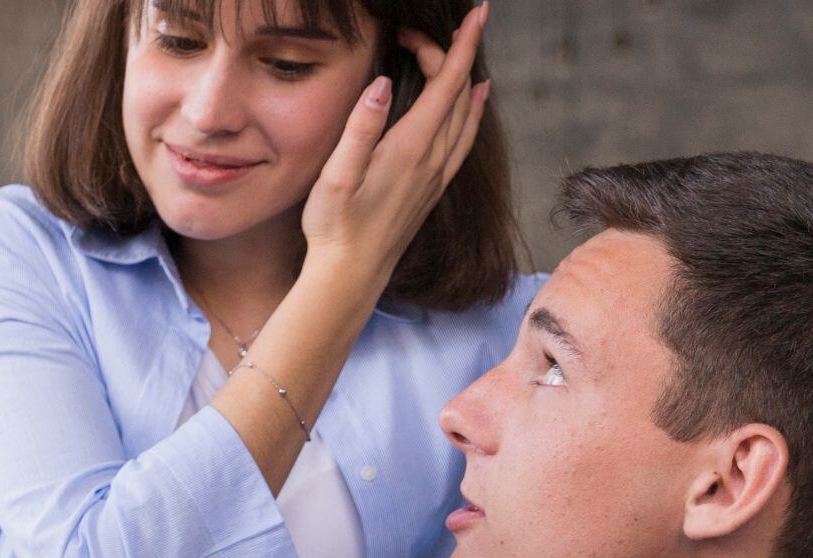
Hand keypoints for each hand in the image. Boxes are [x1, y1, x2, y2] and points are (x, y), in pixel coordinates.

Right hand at [299, 3, 491, 282]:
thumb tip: (383, 83)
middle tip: (414, 35)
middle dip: (449, 54)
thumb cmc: (335, 227)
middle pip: (457, 93)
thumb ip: (361, 128)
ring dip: (464, 78)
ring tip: (461, 52)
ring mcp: (437, 174)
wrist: (351, 275)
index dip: (463, 45)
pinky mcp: (433, 187)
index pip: (449, 84)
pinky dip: (472, 111)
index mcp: (412, 147)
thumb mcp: (336, 176)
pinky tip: (474, 102)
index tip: (477, 13)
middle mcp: (433, 158)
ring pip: (464, 113)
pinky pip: (464, 138)